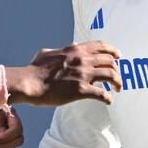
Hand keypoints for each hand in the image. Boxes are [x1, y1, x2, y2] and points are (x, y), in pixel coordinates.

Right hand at [5, 41, 121, 106]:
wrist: (30, 83)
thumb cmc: (35, 69)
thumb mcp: (48, 52)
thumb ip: (61, 50)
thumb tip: (67, 47)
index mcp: (76, 50)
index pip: (101, 46)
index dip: (113, 51)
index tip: (118, 57)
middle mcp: (83, 60)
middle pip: (110, 61)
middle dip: (117, 69)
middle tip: (117, 77)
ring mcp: (83, 75)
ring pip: (111, 75)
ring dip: (118, 82)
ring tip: (118, 89)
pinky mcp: (81, 90)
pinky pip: (102, 94)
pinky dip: (108, 98)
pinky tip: (109, 101)